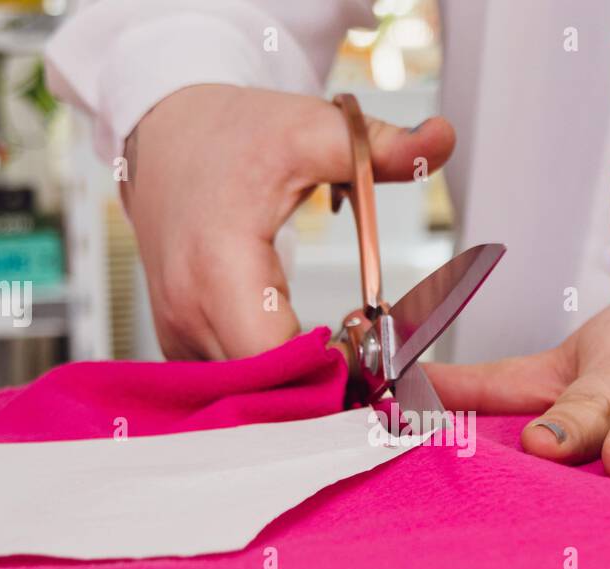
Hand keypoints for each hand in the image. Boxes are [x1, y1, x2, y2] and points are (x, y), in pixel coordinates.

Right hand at [123, 85, 454, 359]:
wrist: (167, 137)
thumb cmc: (233, 136)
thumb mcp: (311, 130)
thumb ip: (382, 146)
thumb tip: (442, 138)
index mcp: (218, 264)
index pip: (275, 361)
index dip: (330, 370)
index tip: (372, 348)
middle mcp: (188, 311)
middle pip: (262, 392)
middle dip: (322, 387)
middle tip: (370, 360)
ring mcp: (177, 333)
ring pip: (245, 398)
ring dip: (298, 389)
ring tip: (342, 356)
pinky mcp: (179, 345)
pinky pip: (230, 386)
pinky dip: (272, 382)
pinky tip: (306, 357)